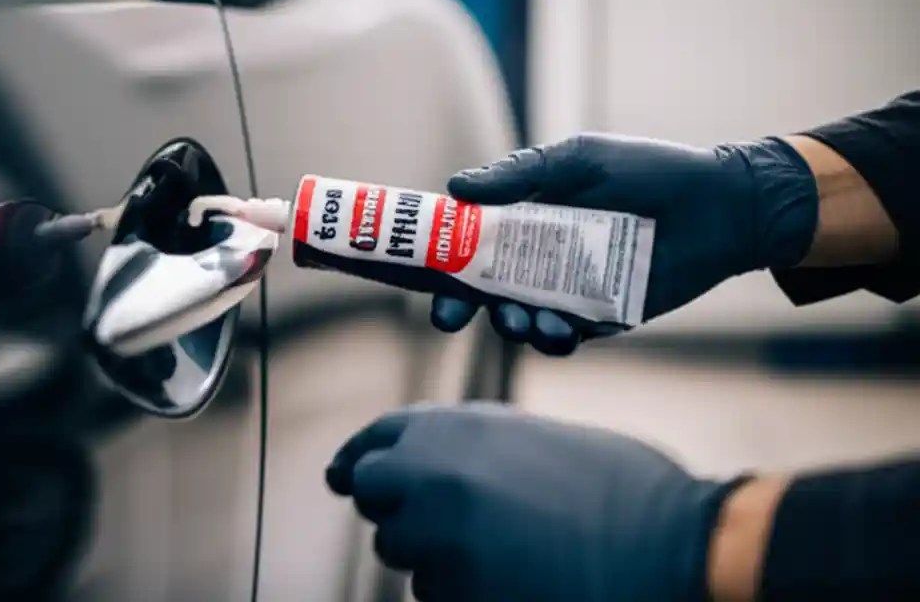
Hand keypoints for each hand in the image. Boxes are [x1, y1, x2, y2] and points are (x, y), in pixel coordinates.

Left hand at [326, 403, 743, 601]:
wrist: (670, 545)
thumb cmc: (617, 486)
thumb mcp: (532, 438)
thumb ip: (466, 442)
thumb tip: (411, 459)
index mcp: (453, 429)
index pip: (374, 442)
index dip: (358, 459)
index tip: (345, 474)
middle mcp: (432, 479)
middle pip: (373, 496)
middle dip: (394, 508)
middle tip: (433, 516)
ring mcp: (440, 542)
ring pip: (401, 553)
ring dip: (432, 552)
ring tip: (502, 546)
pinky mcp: (458, 595)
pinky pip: (435, 593)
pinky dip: (460, 588)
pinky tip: (511, 575)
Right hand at [432, 134, 818, 353]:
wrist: (721, 204)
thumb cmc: (650, 171)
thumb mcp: (578, 160)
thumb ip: (519, 174)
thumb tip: (455, 187)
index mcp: (528, 217)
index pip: (470, 243)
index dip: (442, 261)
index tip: (423, 275)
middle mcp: (542, 257)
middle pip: (484, 290)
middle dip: (462, 308)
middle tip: (451, 318)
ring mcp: (570, 290)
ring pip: (520, 318)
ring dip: (508, 324)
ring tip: (517, 318)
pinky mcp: (604, 317)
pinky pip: (566, 337)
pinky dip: (553, 337)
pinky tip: (558, 326)